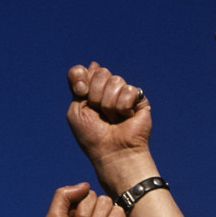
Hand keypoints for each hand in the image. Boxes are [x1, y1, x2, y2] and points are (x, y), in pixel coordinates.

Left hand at [67, 62, 151, 181]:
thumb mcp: (76, 111)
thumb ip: (78, 86)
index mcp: (90, 91)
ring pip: (115, 80)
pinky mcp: (139, 99)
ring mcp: (124, 93)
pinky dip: (123, 107)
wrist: (113, 152)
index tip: (81, 92)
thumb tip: (94, 64)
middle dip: (96, 95)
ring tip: (113, 119)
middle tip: (100, 114)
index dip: (80, 77)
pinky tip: (126, 118)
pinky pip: (129, 90)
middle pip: (100, 72)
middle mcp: (107, 90)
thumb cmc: (93, 137)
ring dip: (109, 104)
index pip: (82, 70)